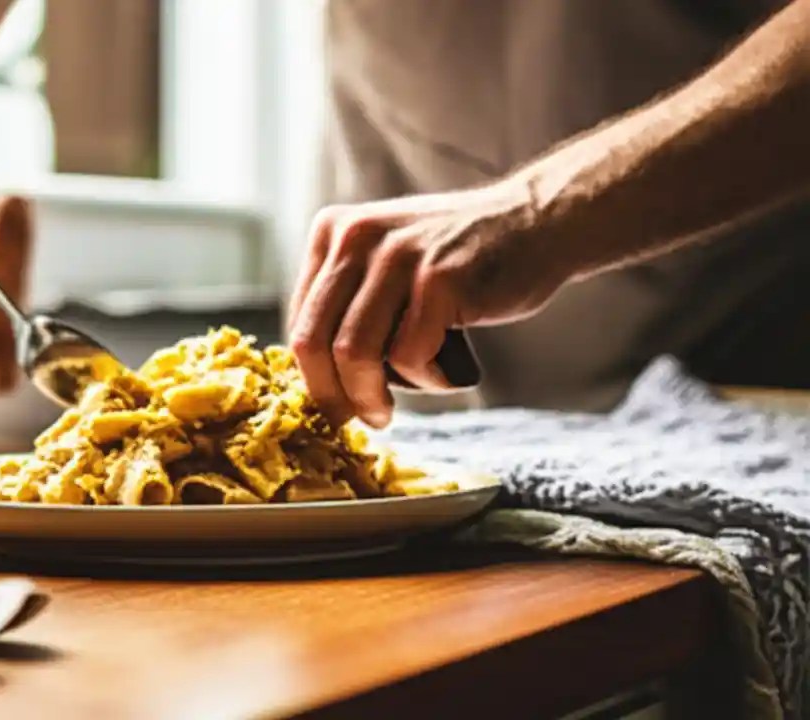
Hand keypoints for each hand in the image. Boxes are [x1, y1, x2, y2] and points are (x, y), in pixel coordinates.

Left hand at [288, 182, 568, 427]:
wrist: (537, 223)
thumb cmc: (458, 260)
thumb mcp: (386, 260)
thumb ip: (349, 300)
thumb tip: (316, 378)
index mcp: (333, 230)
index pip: (299, 320)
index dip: (311, 373)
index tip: (333, 401)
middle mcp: (356, 237)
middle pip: (314, 340)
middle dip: (330, 395)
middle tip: (353, 420)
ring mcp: (398, 256)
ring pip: (353, 354)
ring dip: (368, 398)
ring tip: (385, 413)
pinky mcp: (439, 280)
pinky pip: (409, 356)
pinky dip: (424, 380)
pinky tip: (446, 373)